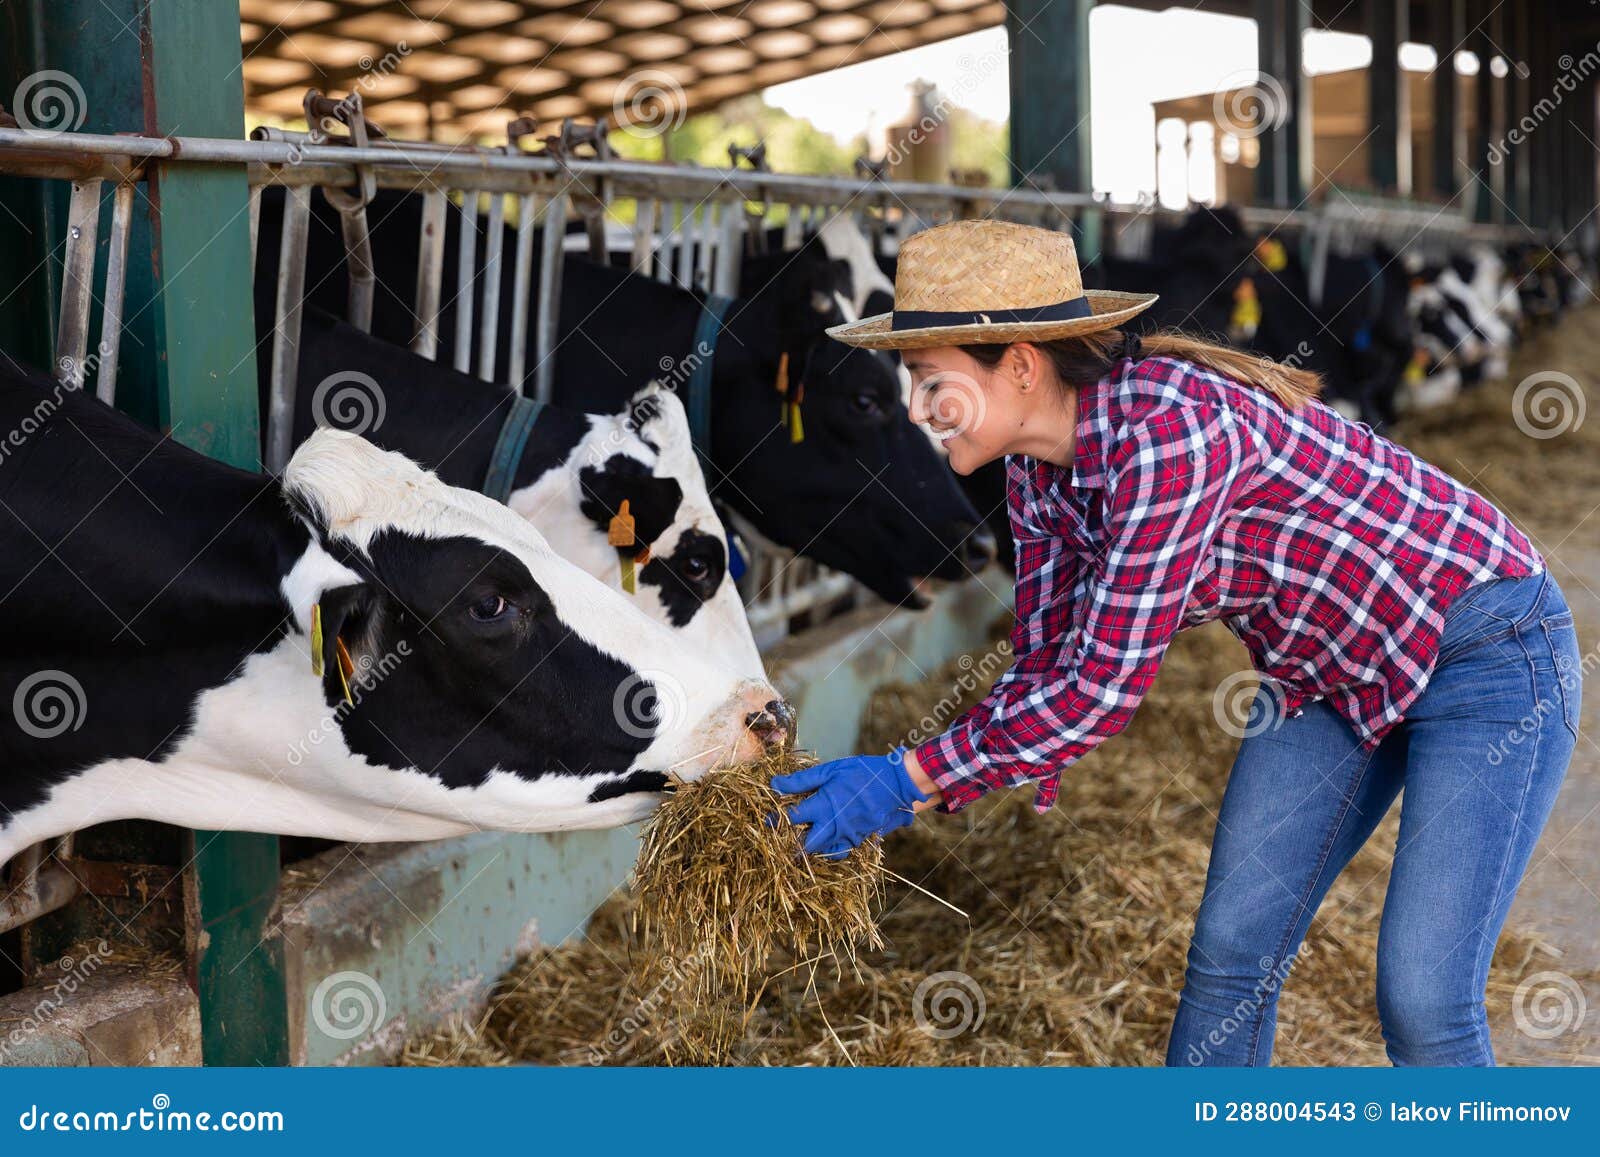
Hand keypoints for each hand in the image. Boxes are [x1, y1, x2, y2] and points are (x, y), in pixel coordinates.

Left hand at [770, 751, 929, 858]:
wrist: (897, 783)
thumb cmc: (862, 772)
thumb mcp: (830, 770)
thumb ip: (802, 781)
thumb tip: (775, 785)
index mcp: (825, 805)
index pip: (792, 819)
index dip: (776, 820)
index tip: (767, 820)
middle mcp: (835, 825)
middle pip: (806, 845)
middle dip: (793, 842)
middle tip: (785, 835)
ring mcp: (849, 835)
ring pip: (823, 851)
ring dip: (811, 846)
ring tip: (803, 837)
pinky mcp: (859, 838)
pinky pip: (840, 851)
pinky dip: (830, 848)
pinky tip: (826, 837)